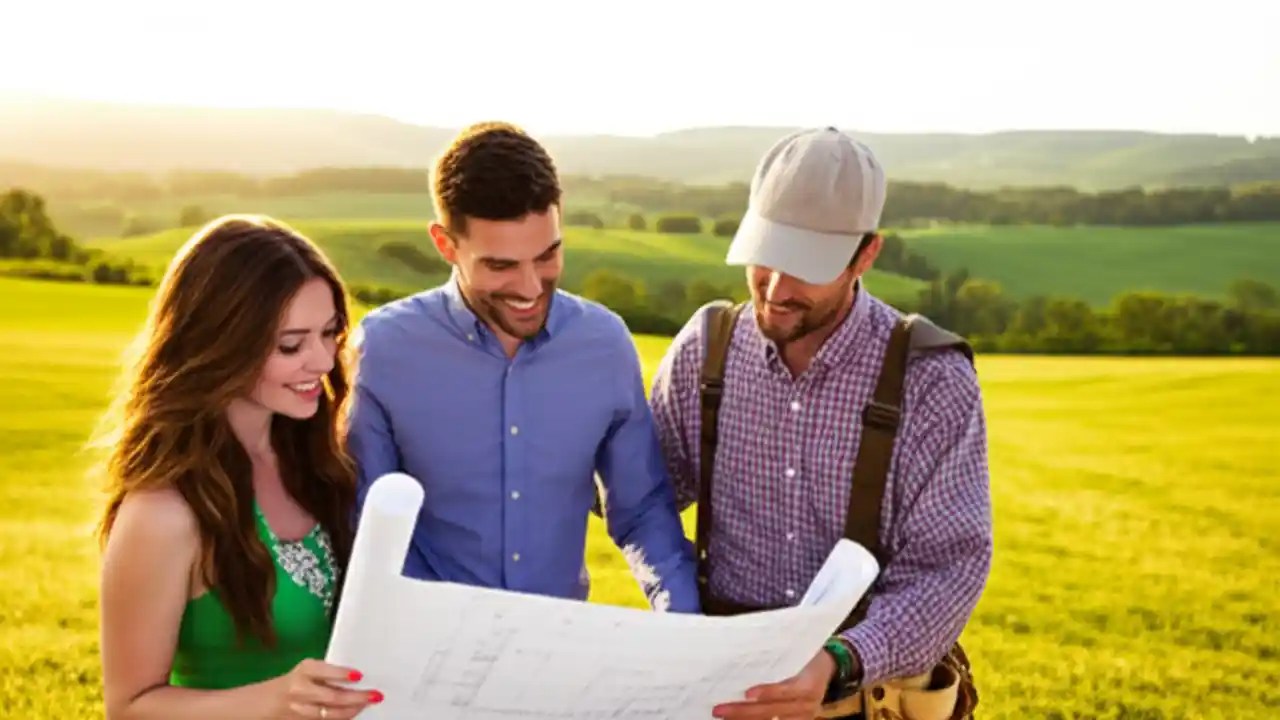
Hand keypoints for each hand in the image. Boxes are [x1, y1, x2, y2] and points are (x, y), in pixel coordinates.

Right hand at [270, 658, 382, 718]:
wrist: (264, 702)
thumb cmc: (294, 682)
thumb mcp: (307, 671)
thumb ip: (328, 674)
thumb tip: (357, 678)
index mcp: (304, 670)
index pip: (324, 672)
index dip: (342, 674)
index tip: (359, 676)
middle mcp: (300, 690)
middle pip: (332, 697)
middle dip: (356, 698)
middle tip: (375, 695)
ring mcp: (300, 709)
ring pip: (330, 714)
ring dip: (351, 711)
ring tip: (366, 705)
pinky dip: (341, 718)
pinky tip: (352, 714)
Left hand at [712, 649, 835, 719]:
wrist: (831, 666)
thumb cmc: (808, 654)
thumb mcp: (799, 652)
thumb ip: (779, 658)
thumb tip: (747, 650)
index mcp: (807, 684)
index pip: (785, 691)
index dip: (767, 692)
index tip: (747, 693)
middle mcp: (807, 704)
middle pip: (772, 711)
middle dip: (743, 712)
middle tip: (719, 710)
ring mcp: (804, 717)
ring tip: (724, 717)